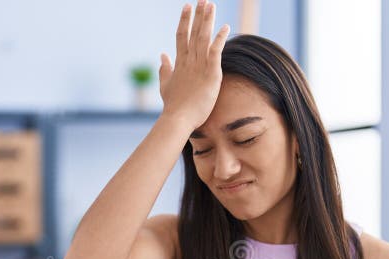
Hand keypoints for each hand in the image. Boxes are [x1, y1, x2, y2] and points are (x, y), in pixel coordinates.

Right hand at [159, 0, 229, 128]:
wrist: (178, 118)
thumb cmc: (173, 106)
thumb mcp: (165, 85)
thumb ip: (164, 69)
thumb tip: (162, 55)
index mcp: (179, 63)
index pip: (181, 36)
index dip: (184, 20)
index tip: (187, 7)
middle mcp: (188, 61)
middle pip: (193, 32)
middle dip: (198, 15)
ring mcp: (199, 66)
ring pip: (203, 37)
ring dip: (207, 20)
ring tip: (211, 5)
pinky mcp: (210, 73)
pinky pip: (215, 51)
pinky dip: (220, 39)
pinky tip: (226, 27)